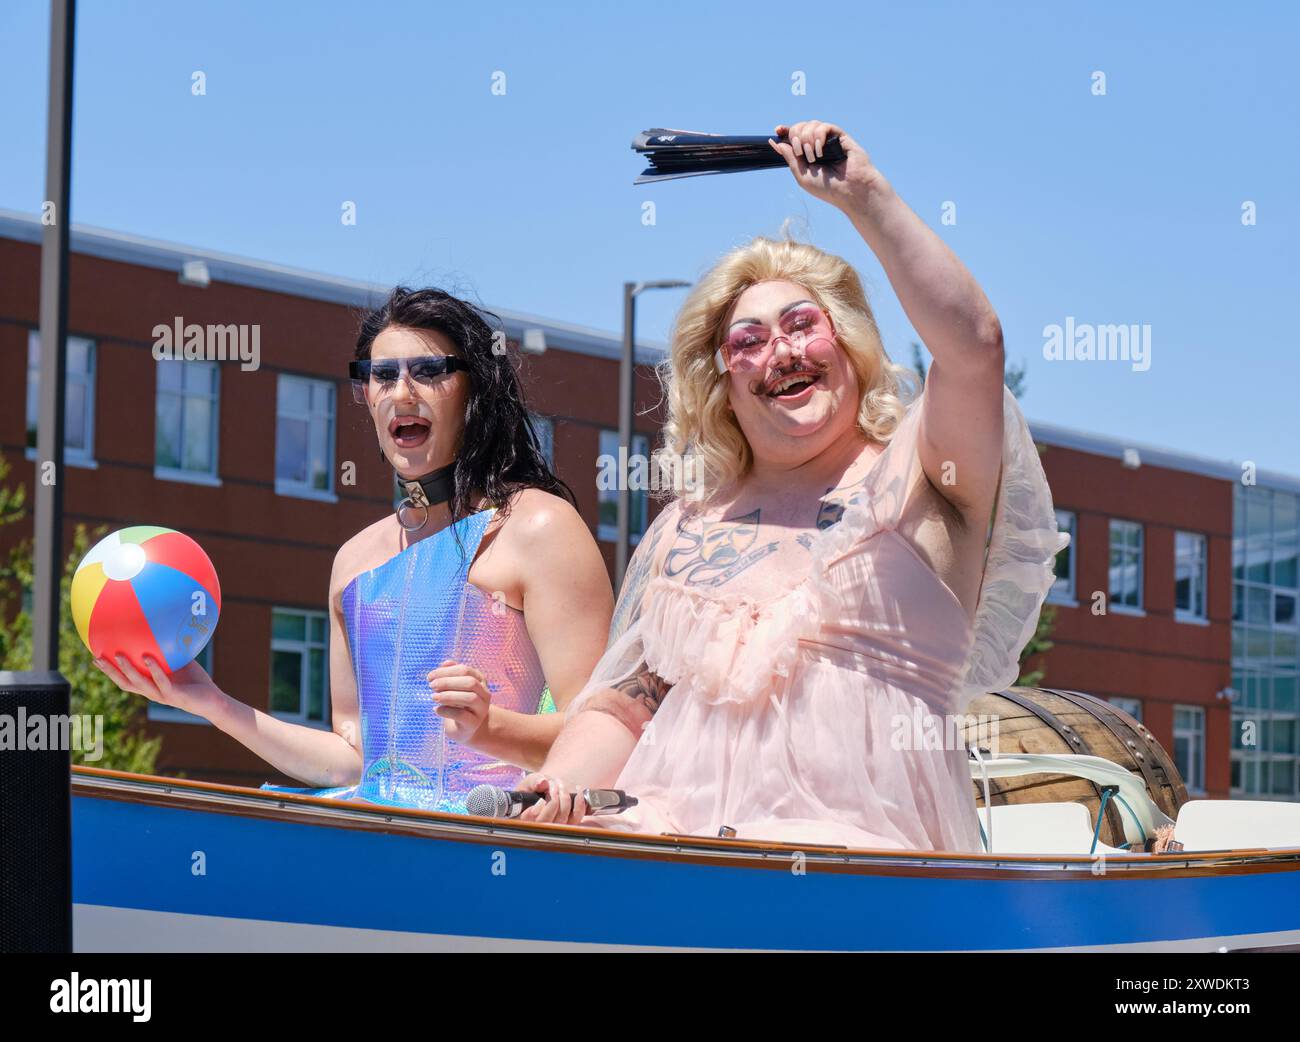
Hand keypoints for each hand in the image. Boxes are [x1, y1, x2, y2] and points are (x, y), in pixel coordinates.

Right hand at [94, 654, 214, 715]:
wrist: (214, 701)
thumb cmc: (196, 682)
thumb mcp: (182, 662)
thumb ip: (172, 649)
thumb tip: (165, 626)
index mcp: (151, 685)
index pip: (125, 679)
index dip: (110, 670)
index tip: (96, 657)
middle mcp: (152, 692)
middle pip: (125, 683)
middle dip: (109, 671)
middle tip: (96, 657)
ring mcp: (162, 696)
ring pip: (139, 684)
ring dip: (127, 669)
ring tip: (117, 655)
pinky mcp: (174, 696)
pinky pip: (161, 681)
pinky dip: (153, 669)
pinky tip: (147, 657)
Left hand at [428, 659, 490, 741]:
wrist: (466, 727)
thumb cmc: (458, 703)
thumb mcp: (455, 687)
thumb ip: (451, 674)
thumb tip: (445, 663)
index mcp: (480, 680)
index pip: (465, 670)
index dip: (446, 671)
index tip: (430, 676)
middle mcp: (484, 694)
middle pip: (470, 683)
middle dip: (448, 682)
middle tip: (431, 686)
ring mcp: (481, 709)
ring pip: (470, 698)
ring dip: (448, 696)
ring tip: (433, 697)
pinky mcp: (473, 723)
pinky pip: (461, 715)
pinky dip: (446, 711)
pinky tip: (436, 710)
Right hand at [517, 771, 588, 824]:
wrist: (546, 791)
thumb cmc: (535, 788)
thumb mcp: (529, 782)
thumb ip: (533, 781)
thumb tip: (543, 783)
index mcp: (525, 819)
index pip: (529, 822)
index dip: (535, 811)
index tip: (541, 797)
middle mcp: (540, 828)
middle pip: (547, 822)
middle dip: (553, 800)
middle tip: (553, 784)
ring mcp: (556, 827)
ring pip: (562, 820)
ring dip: (564, 799)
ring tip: (561, 785)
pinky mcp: (569, 823)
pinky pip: (577, 817)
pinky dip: (579, 804)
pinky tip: (578, 791)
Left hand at [769, 120, 883, 210]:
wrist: (850, 190)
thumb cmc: (827, 187)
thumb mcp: (802, 175)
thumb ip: (790, 158)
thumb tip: (777, 143)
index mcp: (807, 155)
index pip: (793, 136)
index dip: (785, 130)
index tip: (778, 130)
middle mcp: (817, 145)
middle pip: (800, 127)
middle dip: (796, 137)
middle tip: (801, 153)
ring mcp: (828, 140)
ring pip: (811, 124)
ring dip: (807, 139)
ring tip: (814, 156)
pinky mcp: (840, 136)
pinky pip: (824, 126)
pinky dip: (818, 137)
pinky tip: (821, 151)